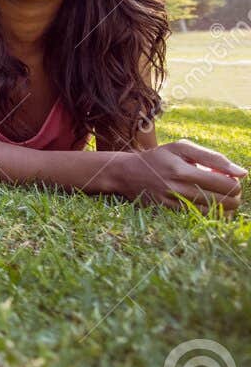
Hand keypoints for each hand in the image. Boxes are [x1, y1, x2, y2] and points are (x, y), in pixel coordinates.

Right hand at [120, 142, 243, 212]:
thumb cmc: (160, 157)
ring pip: (214, 212)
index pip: (225, 183)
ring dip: (225, 207)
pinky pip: (200, 218)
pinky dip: (210, 213)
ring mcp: (173, 204)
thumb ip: (213, 157)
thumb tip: (242, 173)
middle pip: (224, 201)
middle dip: (234, 196)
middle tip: (230, 190)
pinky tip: (209, 205)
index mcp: (182, 170)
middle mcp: (177, 189)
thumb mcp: (181, 148)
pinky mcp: (169, 213)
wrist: (127, 174)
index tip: (233, 179)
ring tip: (222, 197)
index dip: (236, 183)